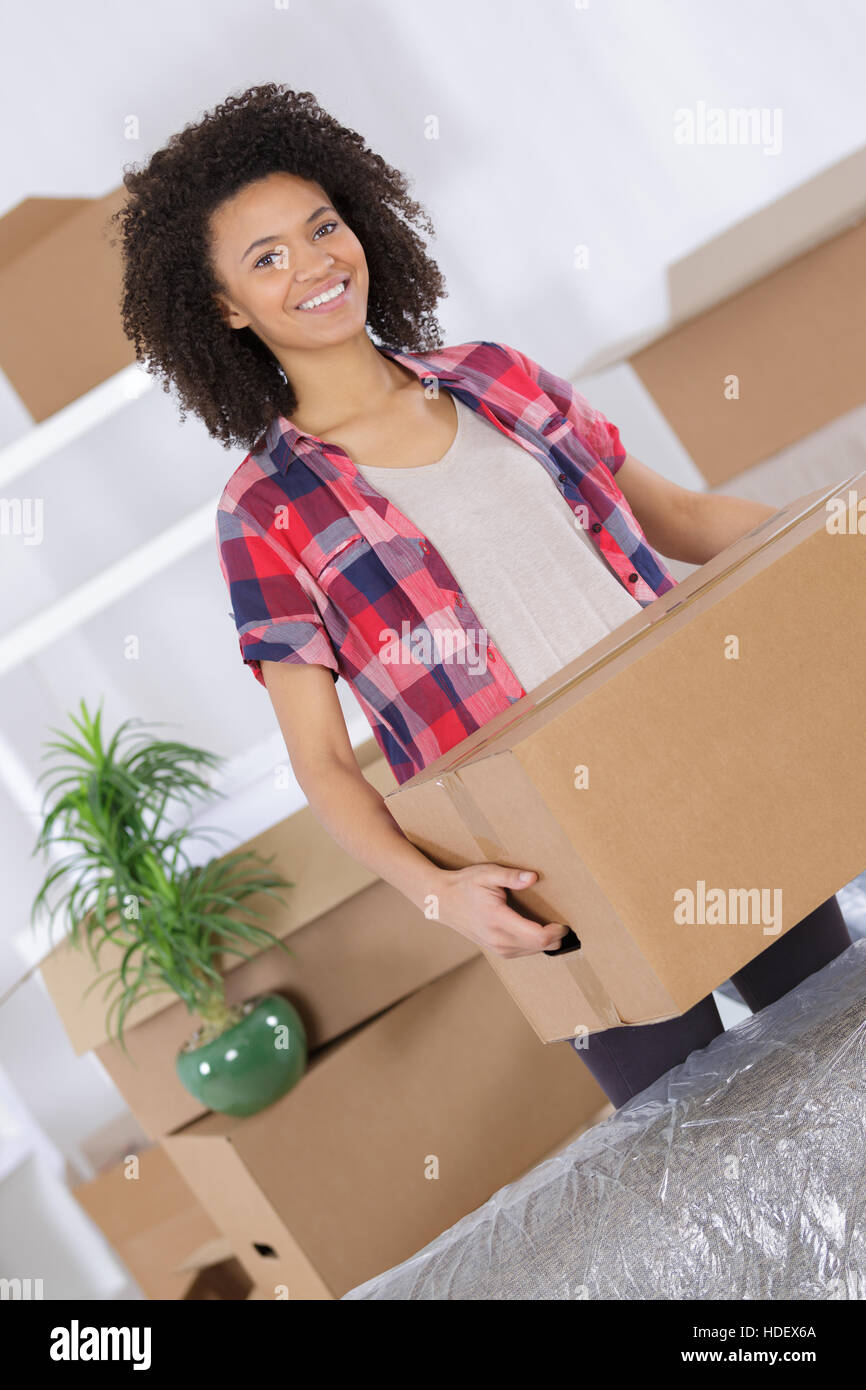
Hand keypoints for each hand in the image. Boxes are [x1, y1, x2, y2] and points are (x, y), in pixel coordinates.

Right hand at [430, 864, 567, 957]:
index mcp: (498, 919)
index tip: (564, 921)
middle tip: (564, 920)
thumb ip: (511, 876)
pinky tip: (538, 931)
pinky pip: (524, 952)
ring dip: (547, 942)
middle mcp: (498, 938)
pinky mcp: (497, 950)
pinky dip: (536, 944)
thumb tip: (533, 878)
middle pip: (539, 946)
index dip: (556, 931)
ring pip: (533, 952)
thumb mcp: (487, 874)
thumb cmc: (465, 885)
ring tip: (554, 925)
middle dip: (556, 937)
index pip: (537, 936)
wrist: (442, 901)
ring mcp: (497, 947)